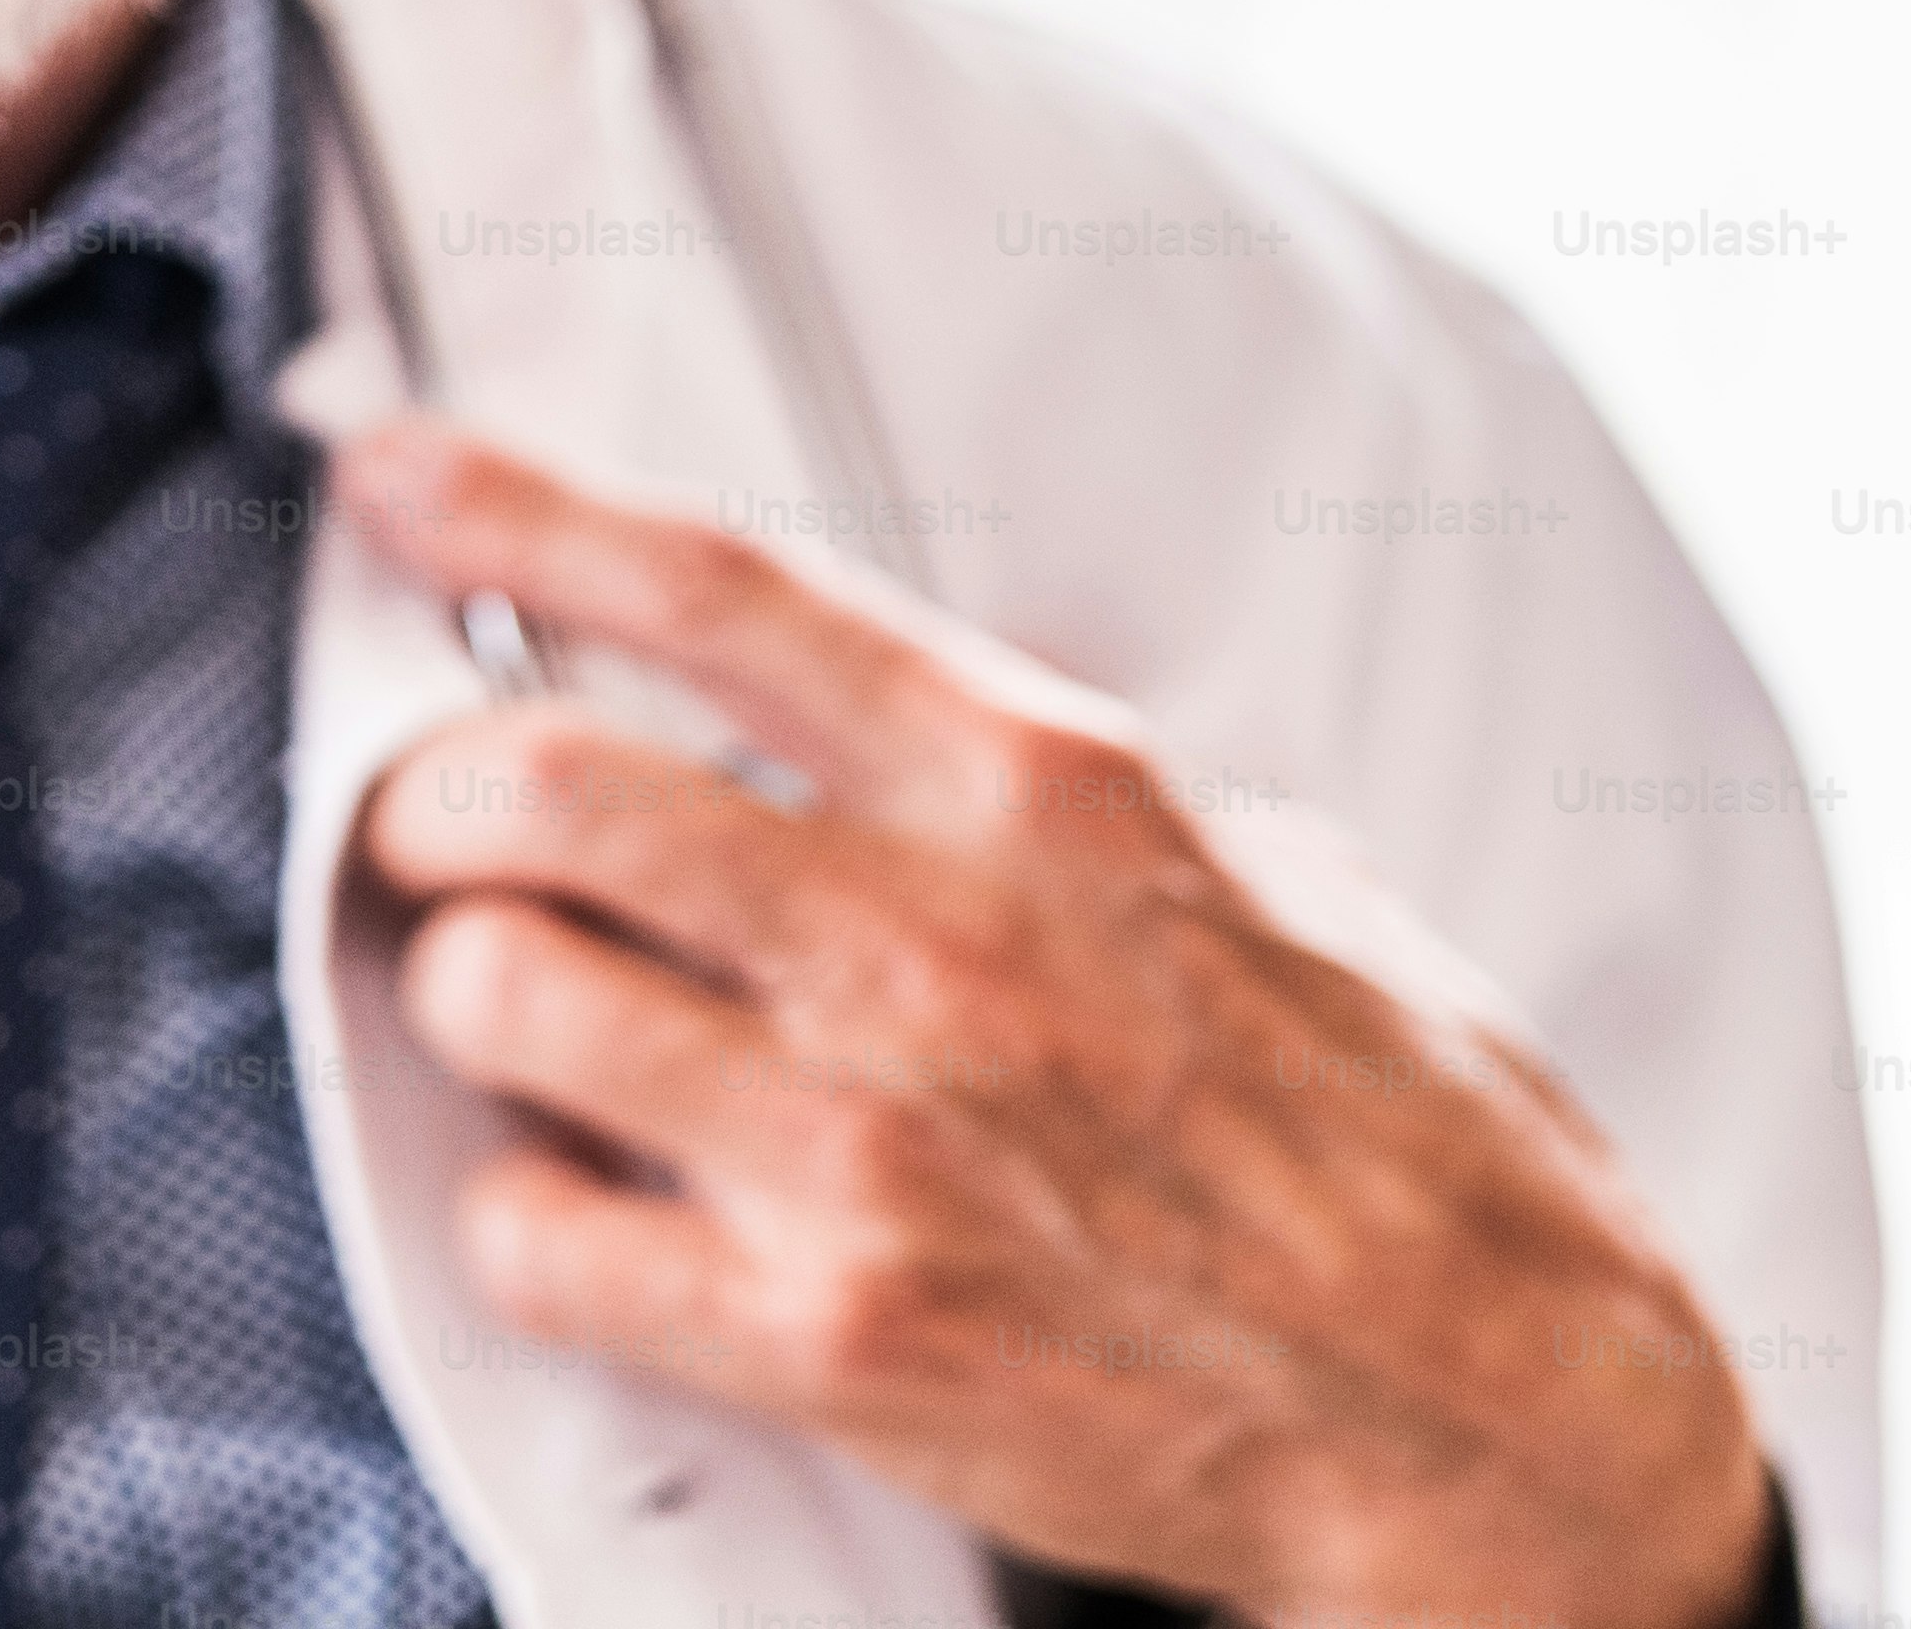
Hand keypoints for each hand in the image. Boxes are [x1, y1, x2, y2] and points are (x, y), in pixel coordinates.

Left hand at [336, 422, 1774, 1628]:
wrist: (1511, 1429)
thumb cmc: (1408, 1152)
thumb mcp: (1265, 873)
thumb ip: (1044, 798)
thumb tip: (872, 724)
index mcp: (1041, 793)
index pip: (718, 591)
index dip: (522, 510)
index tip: (399, 480)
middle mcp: (933, 942)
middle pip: (536, 785)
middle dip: (439, 791)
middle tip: (444, 822)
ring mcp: (868, 1141)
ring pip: (496, 991)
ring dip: (478, 996)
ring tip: (536, 1016)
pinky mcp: (832, 1336)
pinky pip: (536, 1231)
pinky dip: (525, 1212)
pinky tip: (594, 1203)